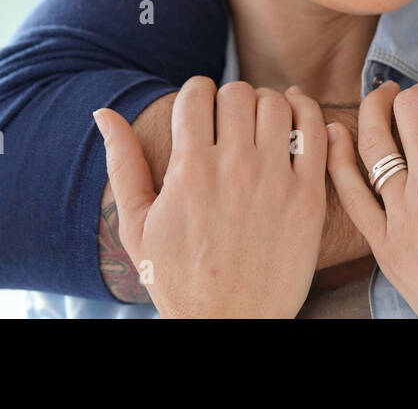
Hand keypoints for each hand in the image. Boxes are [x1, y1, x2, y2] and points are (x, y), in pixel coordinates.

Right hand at [94, 76, 326, 317]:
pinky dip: (307, 113)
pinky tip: (296, 119)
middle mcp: (233, 169)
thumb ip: (122, 163)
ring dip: (267, 104)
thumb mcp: (136, 225)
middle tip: (231, 120)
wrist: (228, 325)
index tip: (200, 110)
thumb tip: (102, 112)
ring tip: (261, 123)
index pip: (196, 92)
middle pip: (238, 93)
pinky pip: (315, 132)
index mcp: (189, 170)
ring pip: (277, 105)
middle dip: (230, 99)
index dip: (196, 94)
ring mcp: (275, 182)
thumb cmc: (177, 278)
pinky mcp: (308, 198)